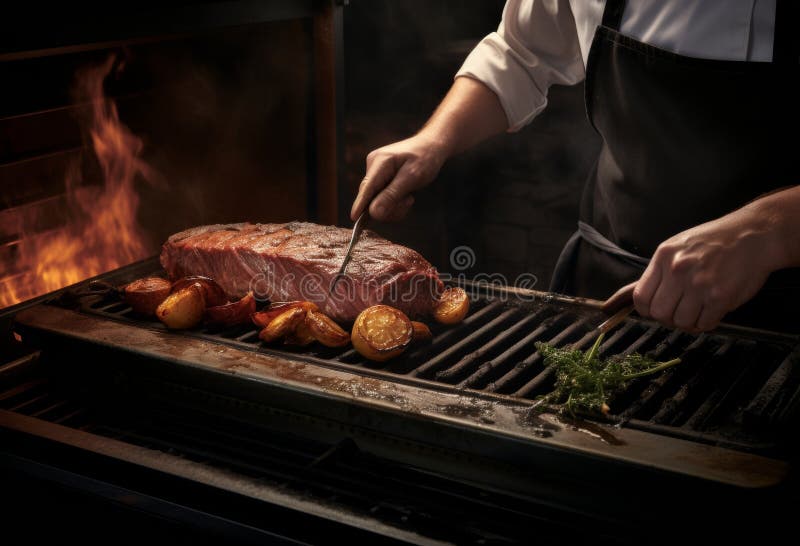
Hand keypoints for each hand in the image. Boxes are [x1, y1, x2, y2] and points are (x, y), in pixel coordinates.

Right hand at [350, 134, 445, 221]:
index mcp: (381, 161)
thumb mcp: (412, 177)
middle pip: (371, 197)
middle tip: (409, 201)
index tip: (354, 218)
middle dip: (390, 206)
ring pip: (377, 201)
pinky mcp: (379, 178)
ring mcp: (375, 171)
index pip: (367, 187)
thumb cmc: (425, 158)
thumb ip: (392, 195)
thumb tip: (374, 213)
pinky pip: (381, 197)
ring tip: (409, 197)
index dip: (360, 204)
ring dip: (394, 205)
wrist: (431, 147)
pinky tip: (405, 196)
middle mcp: (373, 165)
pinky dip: (394, 202)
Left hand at [604, 209, 780, 331]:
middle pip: (659, 313)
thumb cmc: (714, 241)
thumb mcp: (678, 246)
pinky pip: (704, 324)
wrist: (752, 234)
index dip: (646, 310)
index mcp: (664, 257)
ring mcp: (699, 285)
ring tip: (698, 310)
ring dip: (689, 322)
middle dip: (667, 318)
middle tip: (679, 312)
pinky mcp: (720, 297)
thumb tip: (644, 298)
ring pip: (681, 322)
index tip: (655, 311)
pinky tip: (711, 311)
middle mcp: (678, 271)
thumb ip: (661, 270)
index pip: (641, 297)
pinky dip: (706, 323)